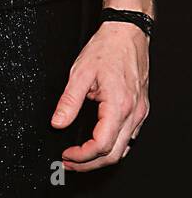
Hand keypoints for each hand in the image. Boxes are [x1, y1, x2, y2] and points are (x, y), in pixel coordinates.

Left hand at [51, 22, 149, 170]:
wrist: (127, 33)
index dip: (82, 156)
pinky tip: (99, 143)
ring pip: (124, 148)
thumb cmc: (107, 48)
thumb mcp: (80, 72)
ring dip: (102, 158)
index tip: (66, 154)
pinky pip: (130, 137)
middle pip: (114, 154)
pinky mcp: (140, 109)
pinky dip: (114, 146)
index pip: (101, 145)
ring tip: (81, 157)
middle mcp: (133, 112)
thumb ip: (68, 101)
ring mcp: (140, 112)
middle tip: (70, 162)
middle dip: (90, 163)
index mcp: (118, 105)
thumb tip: (58, 123)